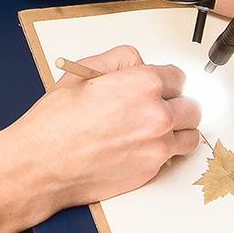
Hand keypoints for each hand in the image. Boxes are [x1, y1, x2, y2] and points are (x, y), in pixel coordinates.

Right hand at [0, 45, 199, 232]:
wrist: (42, 165)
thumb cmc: (55, 123)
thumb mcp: (82, 72)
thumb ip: (118, 60)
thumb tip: (136, 62)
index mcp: (142, 84)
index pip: (178, 76)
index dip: (165, 79)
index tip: (159, 85)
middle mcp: (156, 116)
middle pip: (192, 106)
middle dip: (177, 103)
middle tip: (159, 105)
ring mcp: (157, 147)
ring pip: (190, 135)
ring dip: (178, 129)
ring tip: (156, 128)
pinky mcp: (151, 172)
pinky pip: (173, 157)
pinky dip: (165, 151)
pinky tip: (142, 145)